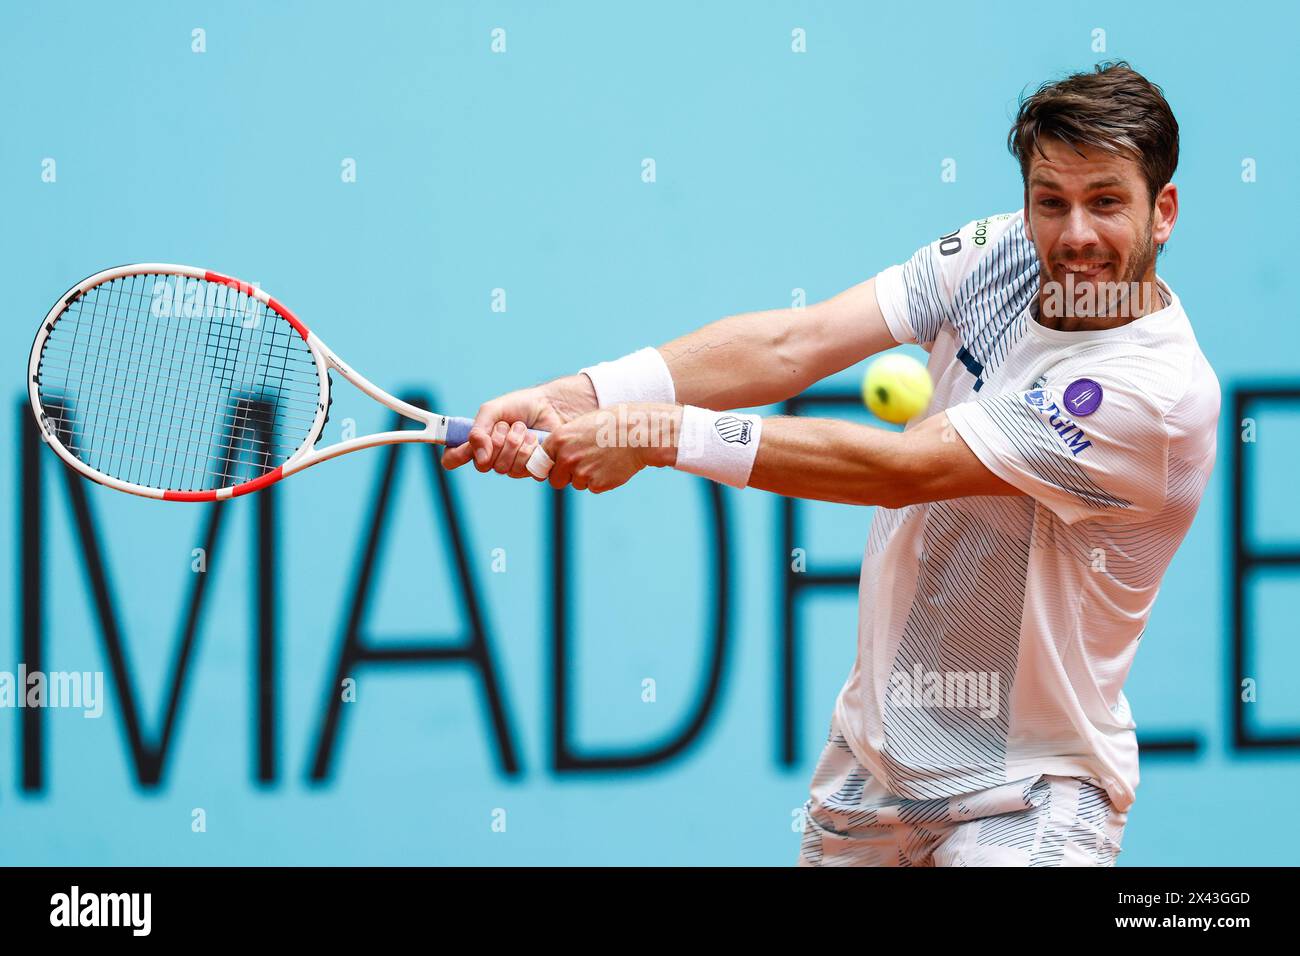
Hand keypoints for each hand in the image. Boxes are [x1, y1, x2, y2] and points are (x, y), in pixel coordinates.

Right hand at [441, 374, 597, 477]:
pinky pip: (523, 470)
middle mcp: (491, 457)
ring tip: (523, 428)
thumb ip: (478, 431)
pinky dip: (529, 450)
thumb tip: (478, 457)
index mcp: (477, 442)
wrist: (552, 406)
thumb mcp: (492, 410)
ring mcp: (511, 466)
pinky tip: (534, 438)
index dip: (456, 455)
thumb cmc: (521, 406)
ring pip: (503, 468)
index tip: (466, 447)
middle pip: (482, 465)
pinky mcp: (532, 470)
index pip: (453, 458)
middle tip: (506, 425)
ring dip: (514, 443)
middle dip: (496, 441)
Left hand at [542, 403, 680, 491]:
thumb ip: (566, 442)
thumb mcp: (581, 425)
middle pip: (556, 479)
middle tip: (584, 465)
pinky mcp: (597, 484)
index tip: (556, 466)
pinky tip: (612, 466)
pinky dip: (602, 480)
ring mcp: (581, 473)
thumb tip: (556, 457)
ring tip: (604, 459)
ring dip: (587, 477)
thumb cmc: (612, 424)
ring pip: (577, 483)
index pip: (541, 462)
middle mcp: (566, 458)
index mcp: (559, 439)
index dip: (550, 465)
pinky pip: (594, 487)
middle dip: (566, 476)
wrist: (638, 433)